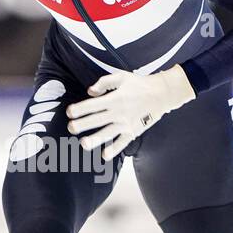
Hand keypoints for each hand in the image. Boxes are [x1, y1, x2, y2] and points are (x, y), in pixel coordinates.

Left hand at [66, 65, 195, 160]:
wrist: (162, 94)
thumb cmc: (140, 84)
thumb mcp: (121, 76)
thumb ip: (104, 82)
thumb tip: (90, 92)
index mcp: (114, 98)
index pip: (92, 105)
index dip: (79, 109)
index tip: (69, 112)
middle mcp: (118, 112)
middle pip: (96, 120)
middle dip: (82, 125)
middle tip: (70, 128)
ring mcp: (126, 124)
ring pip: (108, 133)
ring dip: (95, 139)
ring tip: (83, 144)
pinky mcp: (133, 131)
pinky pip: (122, 142)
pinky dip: (114, 149)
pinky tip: (105, 155)